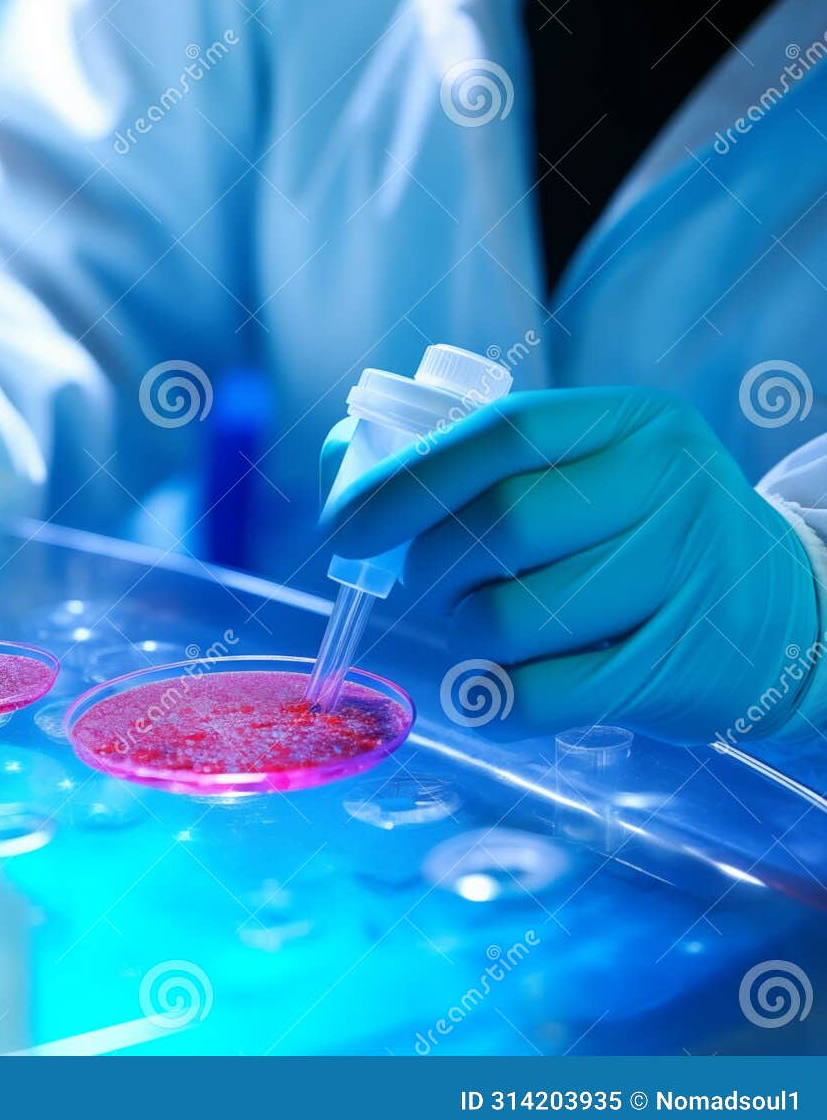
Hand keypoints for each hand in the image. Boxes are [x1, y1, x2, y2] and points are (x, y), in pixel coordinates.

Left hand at [319, 387, 819, 742]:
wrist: (783, 608)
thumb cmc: (637, 529)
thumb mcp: (578, 465)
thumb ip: (461, 456)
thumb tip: (336, 454)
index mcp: (628, 422)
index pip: (501, 434)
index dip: (404, 481)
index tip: (344, 526)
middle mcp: (667, 486)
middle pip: (500, 527)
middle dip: (433, 567)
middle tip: (429, 583)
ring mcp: (680, 578)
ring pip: (512, 618)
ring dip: (468, 633)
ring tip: (488, 622)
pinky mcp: (677, 667)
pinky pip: (542, 695)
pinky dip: (496, 697)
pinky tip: (504, 681)